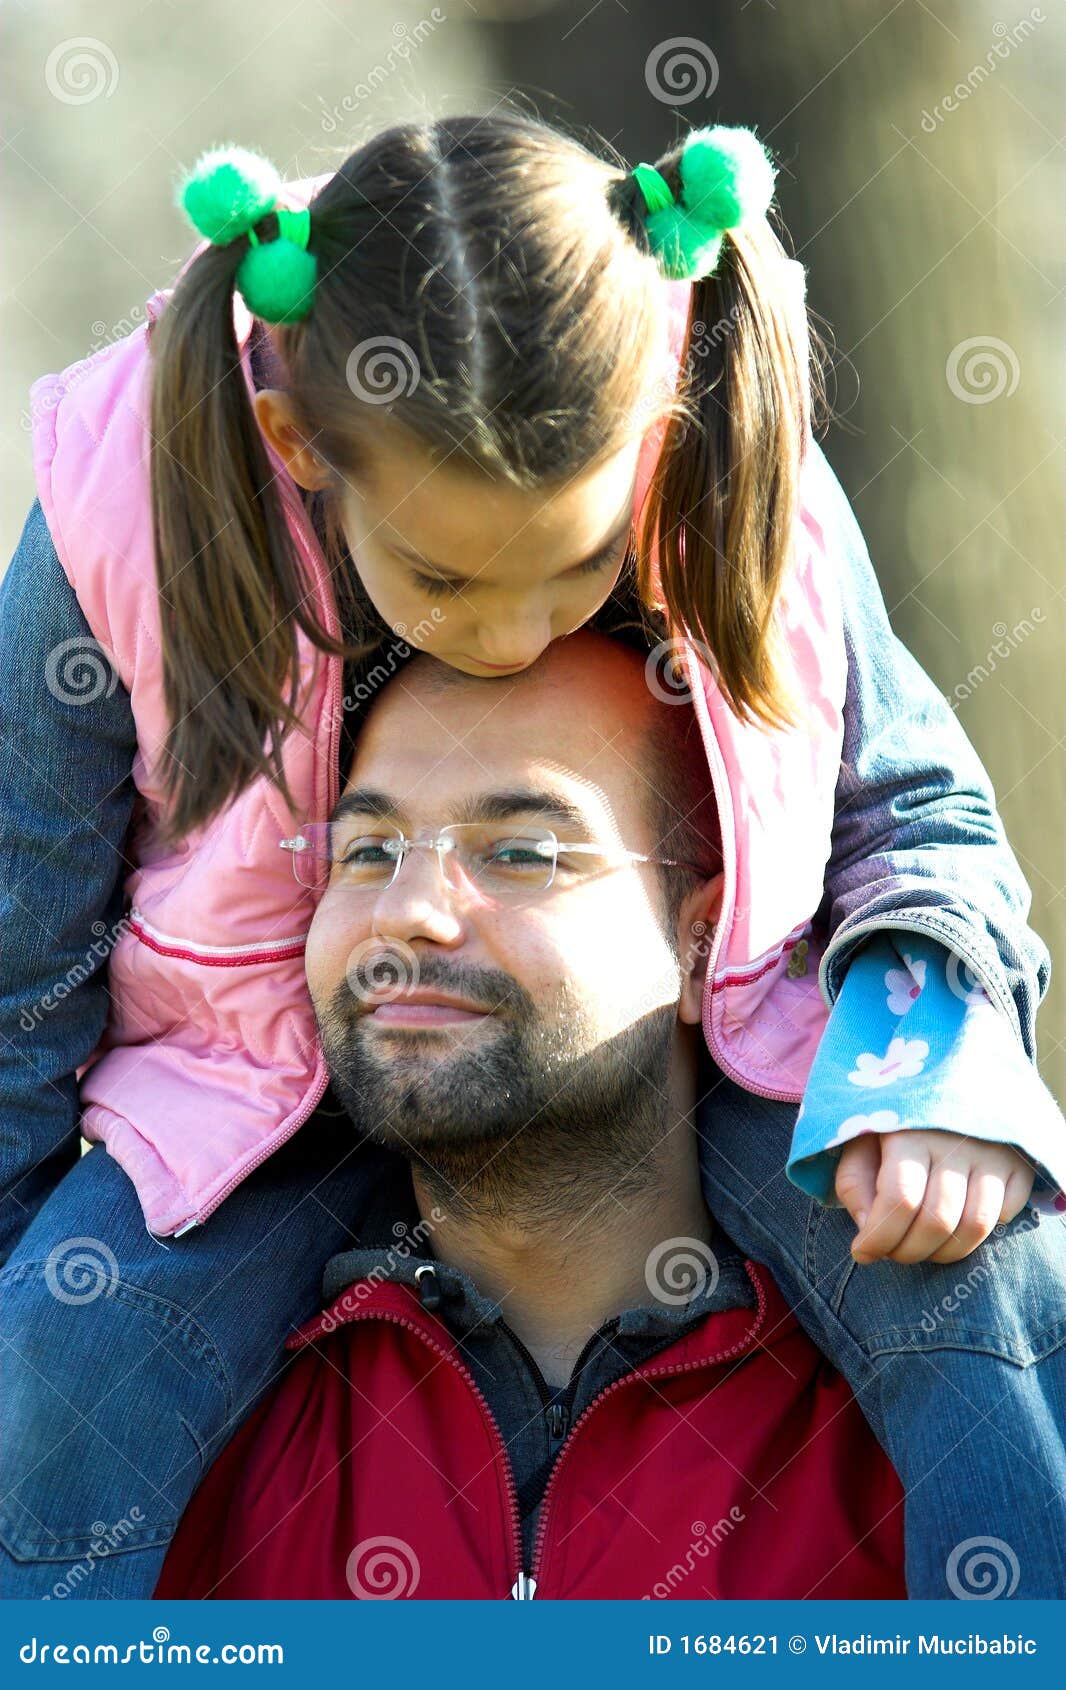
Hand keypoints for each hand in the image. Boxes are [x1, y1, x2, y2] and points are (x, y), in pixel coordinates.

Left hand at [834, 1129, 1034, 1264]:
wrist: (950, 1087)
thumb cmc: (897, 1123)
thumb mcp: (862, 1140)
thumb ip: (855, 1183)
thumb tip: (868, 1229)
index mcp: (910, 1131)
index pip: (900, 1199)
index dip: (879, 1237)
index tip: (862, 1252)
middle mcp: (956, 1141)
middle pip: (938, 1220)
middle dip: (908, 1251)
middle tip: (892, 1253)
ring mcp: (993, 1153)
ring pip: (976, 1226)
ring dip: (944, 1253)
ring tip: (922, 1247)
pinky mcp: (1018, 1163)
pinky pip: (1006, 1214)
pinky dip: (980, 1232)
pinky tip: (956, 1221)